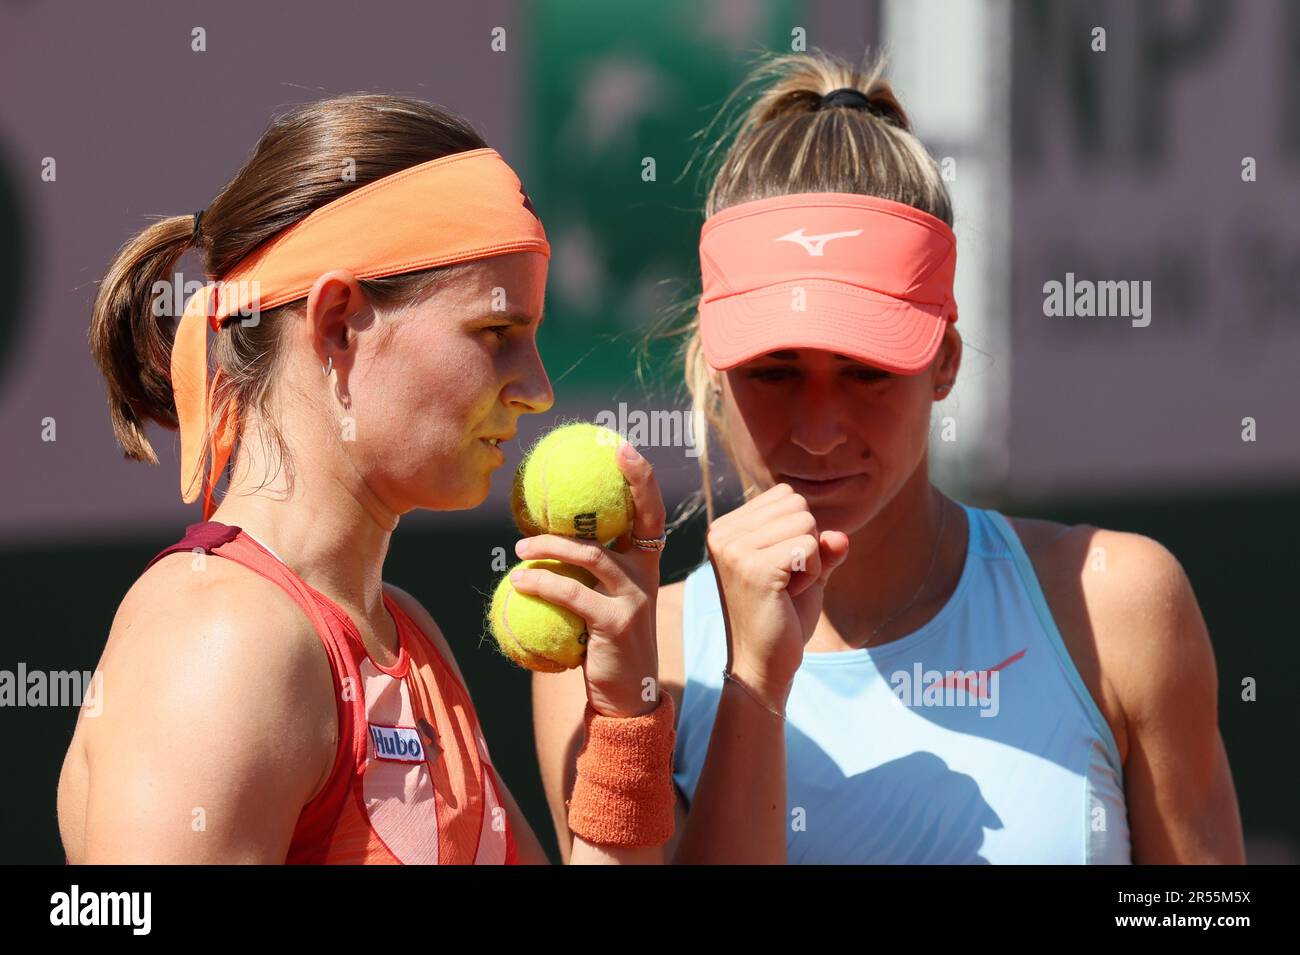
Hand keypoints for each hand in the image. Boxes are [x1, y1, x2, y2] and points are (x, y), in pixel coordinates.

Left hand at [509, 441, 665, 717]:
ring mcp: (634, 598)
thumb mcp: (604, 604)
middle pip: (635, 518)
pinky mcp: (615, 623)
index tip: (623, 448)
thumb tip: (541, 541)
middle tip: (585, 465)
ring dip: (550, 546)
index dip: (641, 478)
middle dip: (624, 482)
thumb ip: (586, 574)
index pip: (650, 511)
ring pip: (591, 554)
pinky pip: (571, 594)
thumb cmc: (606, 645)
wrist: (627, 698)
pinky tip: (518, 581)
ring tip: (519, 547)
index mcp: (645, 563)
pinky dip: (540, 584)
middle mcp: (646, 574)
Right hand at [705, 483, 849, 706]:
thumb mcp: (806, 572)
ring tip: (786, 589)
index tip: (780, 569)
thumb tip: (841, 536)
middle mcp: (722, 533)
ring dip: (810, 560)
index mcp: (726, 527)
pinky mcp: (752, 568)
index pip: (786, 496)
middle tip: (785, 582)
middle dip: (806, 542)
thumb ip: (823, 546)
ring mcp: (734, 549)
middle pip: (798, 504)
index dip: (799, 532)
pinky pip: (809, 547)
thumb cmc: (781, 618)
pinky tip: (790, 595)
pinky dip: (812, 573)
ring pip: (807, 522)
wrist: (763, 666)